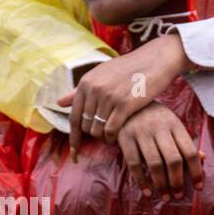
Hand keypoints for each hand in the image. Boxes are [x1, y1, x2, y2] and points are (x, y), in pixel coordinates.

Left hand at [59, 34, 189, 157]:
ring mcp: (109, 97)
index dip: (73, 138)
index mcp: (86, 82)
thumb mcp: (101, 75)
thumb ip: (80, 90)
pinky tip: (118, 138)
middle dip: (94, 136)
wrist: (154, 61)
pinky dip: (113, 138)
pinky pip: (112, 130)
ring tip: (113, 137)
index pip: (74, 117)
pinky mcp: (125, 104)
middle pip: (86, 126)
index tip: (75, 154)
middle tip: (106, 137)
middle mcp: (94, 89)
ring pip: (98, 130)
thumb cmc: (128, 69)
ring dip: (104, 138)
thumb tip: (58, 102)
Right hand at [114, 101, 203, 198]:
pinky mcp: (125, 138)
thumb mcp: (173, 126)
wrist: (126, 103)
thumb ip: (185, 143)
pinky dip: (142, 180)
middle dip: (177, 181)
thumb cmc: (156, 119)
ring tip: (166, 197)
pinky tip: (147, 192)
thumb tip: (203, 159)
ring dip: (161, 184)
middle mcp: (159, 128)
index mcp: (175, 125)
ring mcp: (141, 132)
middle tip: (179, 196)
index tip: (198, 187)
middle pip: (173, 160)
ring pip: (154, 164)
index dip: (196, 171)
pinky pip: (134, 164)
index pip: (190, 151)